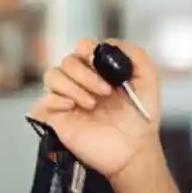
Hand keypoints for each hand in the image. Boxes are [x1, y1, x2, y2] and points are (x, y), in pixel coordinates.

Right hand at [30, 39, 161, 183]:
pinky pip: (43, 100)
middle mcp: (82, 82)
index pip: (83, 47)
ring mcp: (68, 99)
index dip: (88, 50)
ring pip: (52, 75)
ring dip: (72, 86)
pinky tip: (73, 109)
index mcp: (101, 71)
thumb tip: (110, 43)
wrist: (133, 149)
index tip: (100, 63)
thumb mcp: (148, 80)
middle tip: (104, 91)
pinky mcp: (57, 117)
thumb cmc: (141, 118)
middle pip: (67, 60)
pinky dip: (57, 100)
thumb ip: (135, 55)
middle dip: (85, 73)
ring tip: (91, 104)